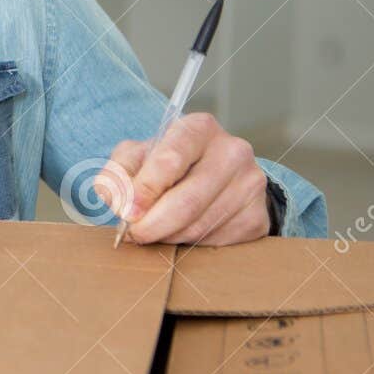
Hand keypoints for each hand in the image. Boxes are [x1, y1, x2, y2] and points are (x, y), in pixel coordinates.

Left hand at [94, 112, 269, 245]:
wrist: (216, 180)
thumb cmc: (167, 166)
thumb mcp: (136, 158)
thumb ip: (117, 174)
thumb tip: (116, 201)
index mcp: (199, 128)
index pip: (171, 159)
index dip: (146, 189)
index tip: (128, 212)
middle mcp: (232, 151)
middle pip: (187, 200)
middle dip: (153, 224)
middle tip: (134, 234)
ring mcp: (250, 184)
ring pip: (199, 226)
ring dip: (168, 237)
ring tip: (155, 231)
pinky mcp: (257, 216)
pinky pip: (216, 242)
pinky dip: (190, 245)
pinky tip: (182, 233)